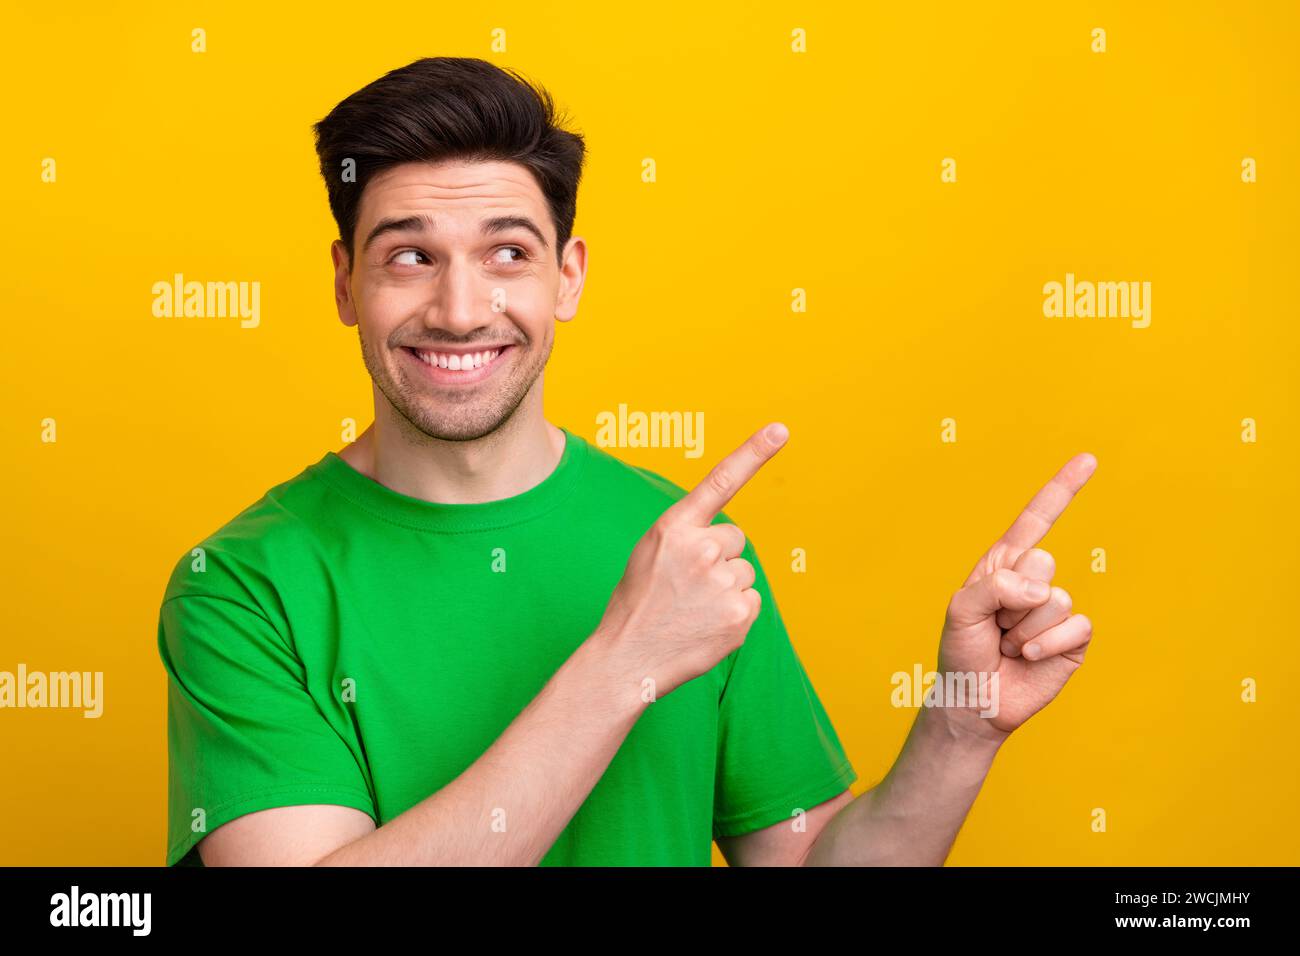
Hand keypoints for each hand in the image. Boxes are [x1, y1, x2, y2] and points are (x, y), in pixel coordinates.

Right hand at [594, 423, 789, 699]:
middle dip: (719, 558)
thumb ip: (688, 536)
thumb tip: (729, 541)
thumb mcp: (651, 553)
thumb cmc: (639, 604)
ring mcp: (723, 583)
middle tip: (686, 586)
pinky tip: (707, 625)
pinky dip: (734, 613)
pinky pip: (752, 601)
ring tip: (692, 609)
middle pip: (736, 540)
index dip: (754, 452)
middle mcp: (702, 549)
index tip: (781, 429)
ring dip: (726, 588)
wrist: (628, 658)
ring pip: (744, 572)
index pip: (720, 481)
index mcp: (674, 527)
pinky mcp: (740, 615)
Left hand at [934, 453, 1097, 741]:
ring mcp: (1056, 609)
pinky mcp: (1074, 638)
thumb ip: (995, 585)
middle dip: (1011, 599)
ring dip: (1022, 630)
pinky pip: (1074, 626)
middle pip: (1042, 562)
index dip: (1063, 489)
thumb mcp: (960, 609)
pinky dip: (1044, 645)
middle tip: (995, 626)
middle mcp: (1033, 581)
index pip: (1036, 520)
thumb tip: (1043, 587)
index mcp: (1003, 565)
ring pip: (1054, 599)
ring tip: (1008, 645)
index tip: (1088, 459)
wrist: (975, 700)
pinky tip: (1028, 658)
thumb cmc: (962, 652)